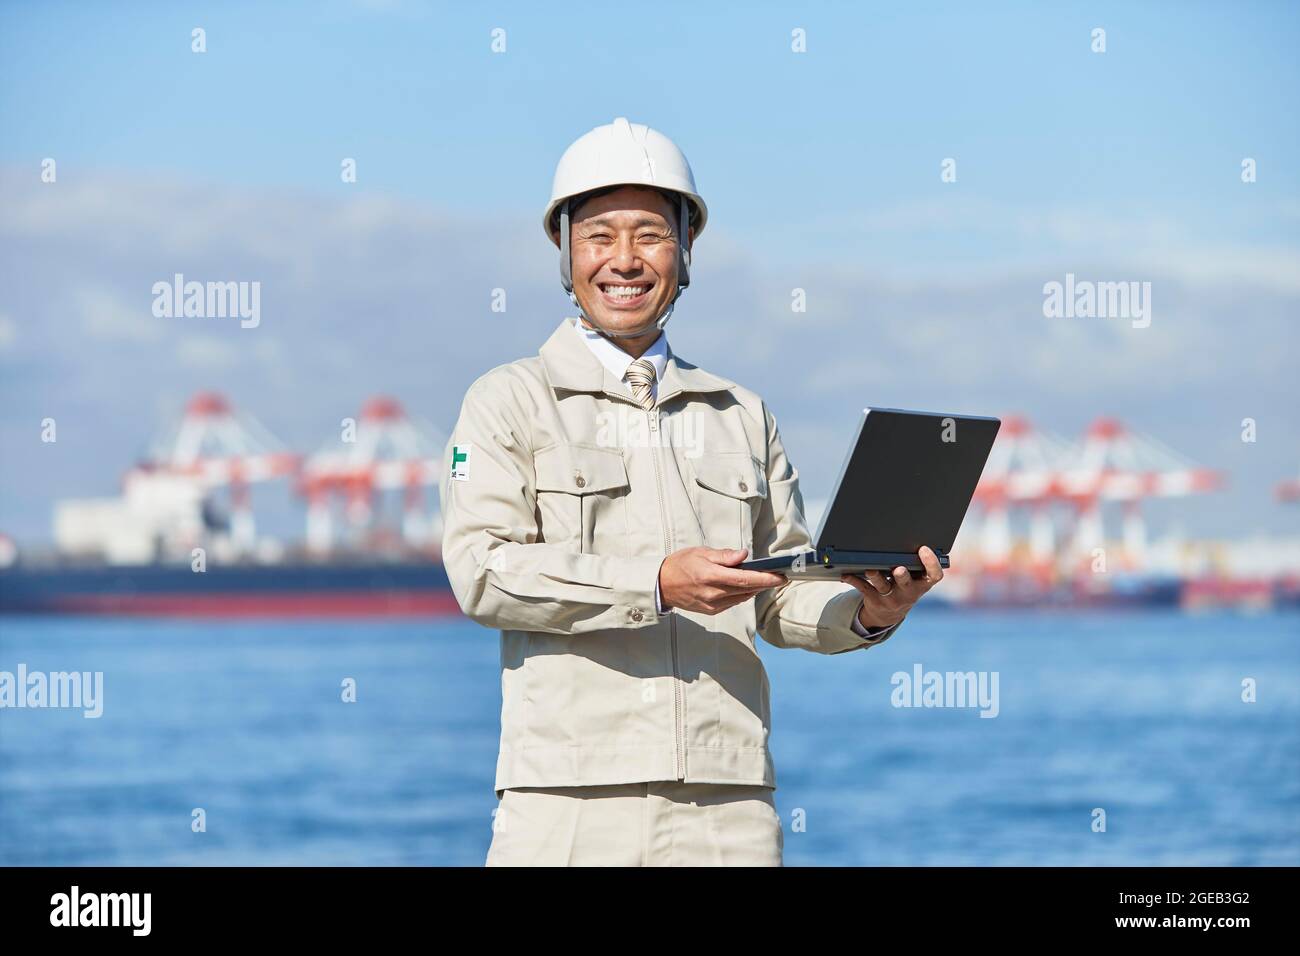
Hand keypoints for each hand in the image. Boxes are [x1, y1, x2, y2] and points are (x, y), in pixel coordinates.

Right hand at [658, 547, 786, 614]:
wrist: (662, 584)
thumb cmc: (680, 564)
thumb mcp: (701, 552)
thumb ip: (724, 555)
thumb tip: (744, 555)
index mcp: (710, 576)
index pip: (745, 579)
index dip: (765, 579)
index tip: (780, 576)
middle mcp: (713, 593)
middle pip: (747, 590)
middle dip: (766, 583)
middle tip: (780, 576)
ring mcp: (712, 604)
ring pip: (742, 598)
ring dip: (756, 589)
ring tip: (767, 580)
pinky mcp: (711, 610)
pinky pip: (733, 603)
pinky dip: (743, 594)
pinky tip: (748, 587)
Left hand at [840, 545, 944, 629]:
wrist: (889, 613)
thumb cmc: (904, 586)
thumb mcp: (915, 578)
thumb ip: (915, 563)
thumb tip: (904, 536)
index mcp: (922, 583)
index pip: (934, 575)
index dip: (931, 562)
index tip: (924, 548)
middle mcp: (908, 592)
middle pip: (906, 583)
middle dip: (902, 576)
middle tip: (899, 569)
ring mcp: (891, 598)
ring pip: (883, 586)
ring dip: (876, 577)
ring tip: (870, 569)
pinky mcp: (874, 599)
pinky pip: (863, 588)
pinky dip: (854, 579)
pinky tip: (846, 573)